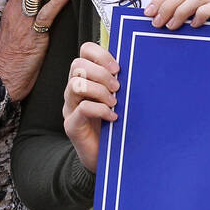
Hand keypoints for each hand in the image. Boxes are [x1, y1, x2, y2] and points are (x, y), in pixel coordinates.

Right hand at [0, 0, 71, 100]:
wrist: (1, 78)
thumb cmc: (11, 57)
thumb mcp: (18, 29)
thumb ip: (29, 14)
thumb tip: (42, 1)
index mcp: (13, 6)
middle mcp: (17, 9)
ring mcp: (25, 20)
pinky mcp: (35, 34)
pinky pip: (47, 14)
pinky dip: (58, 1)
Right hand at [62, 42, 119, 172]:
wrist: (108, 158)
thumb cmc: (116, 125)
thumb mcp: (120, 99)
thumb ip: (121, 82)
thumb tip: (139, 64)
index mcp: (86, 78)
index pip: (85, 51)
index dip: (101, 54)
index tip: (118, 68)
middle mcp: (74, 90)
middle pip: (78, 65)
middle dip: (101, 73)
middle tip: (117, 88)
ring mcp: (70, 107)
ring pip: (76, 84)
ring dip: (99, 91)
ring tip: (114, 103)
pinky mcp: (72, 124)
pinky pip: (82, 108)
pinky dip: (100, 110)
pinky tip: (113, 117)